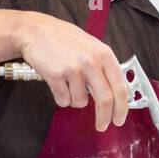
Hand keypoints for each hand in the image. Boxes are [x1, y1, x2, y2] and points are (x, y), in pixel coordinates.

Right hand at [17, 11, 129, 131]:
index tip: (119, 119)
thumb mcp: (92, 46)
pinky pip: (63, 100)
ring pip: (80, 102)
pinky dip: (61, 97)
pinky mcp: (56, 75)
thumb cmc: (64, 39)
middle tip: (102, 126)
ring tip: (67, 83)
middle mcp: (91, 61)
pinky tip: (57, 82)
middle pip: (105, 100)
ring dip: (74, 99)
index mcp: (104, 54)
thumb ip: (104, 67)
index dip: (121, 108)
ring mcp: (73, 68)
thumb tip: (117, 93)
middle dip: (104, 118)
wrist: (36, 31)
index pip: (120, 88)